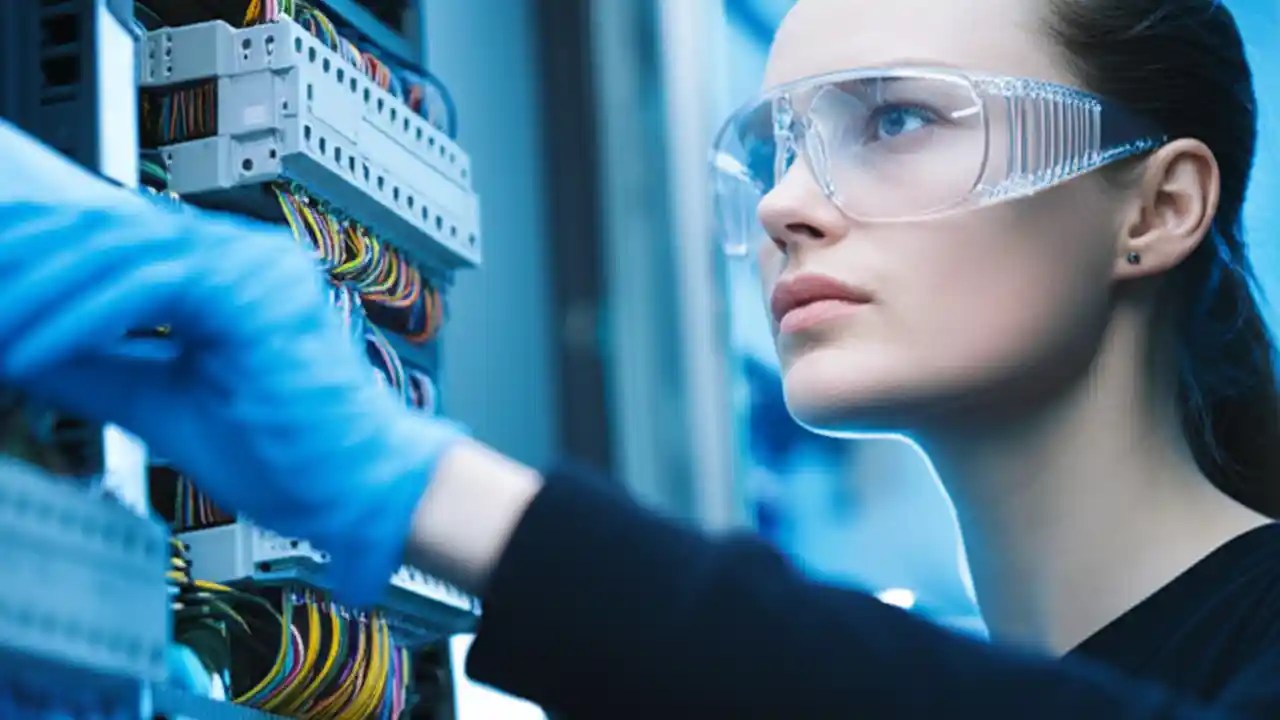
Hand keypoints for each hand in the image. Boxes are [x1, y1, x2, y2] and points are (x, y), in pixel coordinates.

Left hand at [0, 121, 465, 606]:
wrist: (358, 489)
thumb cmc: (285, 452)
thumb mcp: (159, 401)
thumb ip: (97, 365)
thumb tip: (21, 341)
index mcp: (232, 273)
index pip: (118, 236)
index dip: (40, 250)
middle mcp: (248, 256)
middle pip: (109, 231)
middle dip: (24, 264)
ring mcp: (258, 268)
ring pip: (121, 251)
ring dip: (37, 294)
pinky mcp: (258, 296)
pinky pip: (150, 288)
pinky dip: (81, 321)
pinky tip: (32, 351)